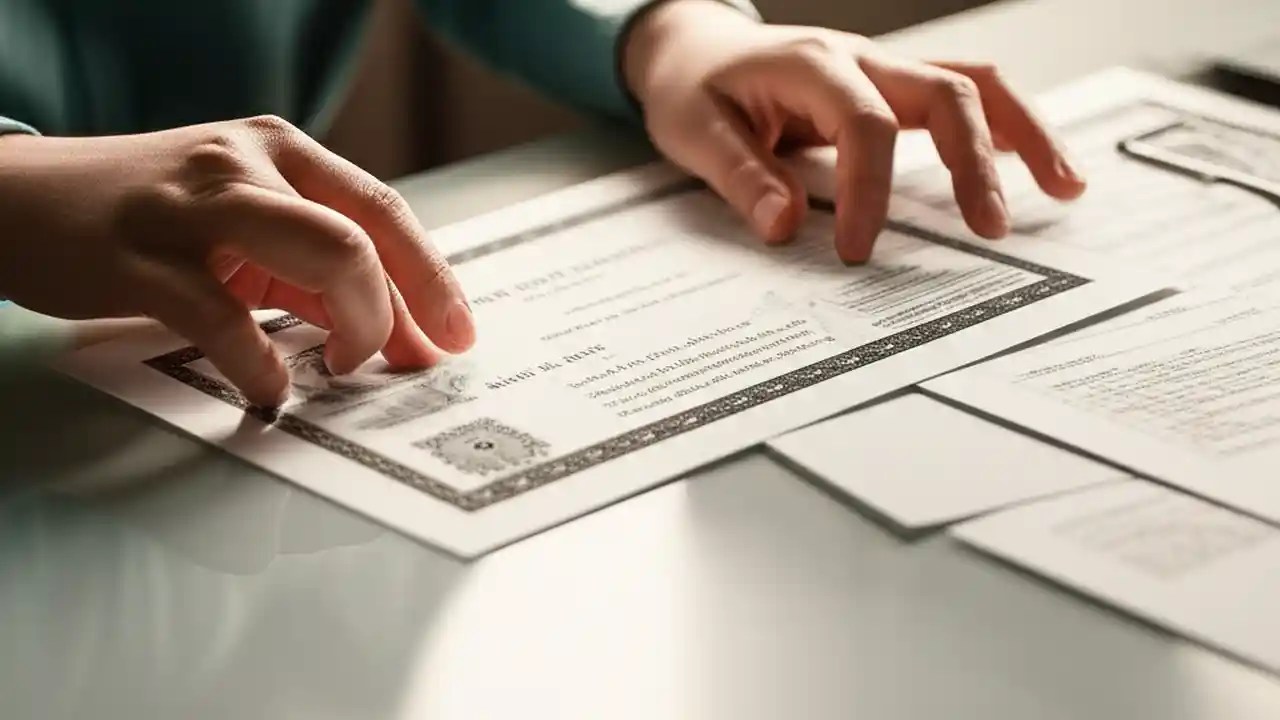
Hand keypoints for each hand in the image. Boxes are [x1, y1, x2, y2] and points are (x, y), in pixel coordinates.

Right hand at [0, 116, 474, 406]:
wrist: (21, 200)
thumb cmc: (150, 219)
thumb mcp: (244, 228)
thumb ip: (316, 274)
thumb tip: (399, 335)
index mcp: (282, 152)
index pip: (383, 209)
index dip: (433, 276)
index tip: (460, 331)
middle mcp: (247, 163)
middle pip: (363, 234)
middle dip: (404, 309)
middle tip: (411, 361)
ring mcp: (196, 205)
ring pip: (320, 255)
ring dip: (353, 324)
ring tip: (347, 365)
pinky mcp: (144, 257)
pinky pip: (226, 318)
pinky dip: (262, 365)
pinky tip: (272, 388)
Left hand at [623, 1, 1085, 262]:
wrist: (696, 50)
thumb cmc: (696, 92)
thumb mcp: (696, 133)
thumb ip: (740, 178)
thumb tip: (784, 226)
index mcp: (811, 66)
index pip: (864, 126)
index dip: (870, 192)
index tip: (861, 253)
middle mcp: (860, 59)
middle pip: (944, 93)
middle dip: (975, 161)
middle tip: (990, 230)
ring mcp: (884, 68)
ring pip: (974, 85)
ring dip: (1023, 134)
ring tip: (1066, 188)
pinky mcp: (894, 87)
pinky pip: (966, 95)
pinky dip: (1008, 128)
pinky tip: (1041, 168)